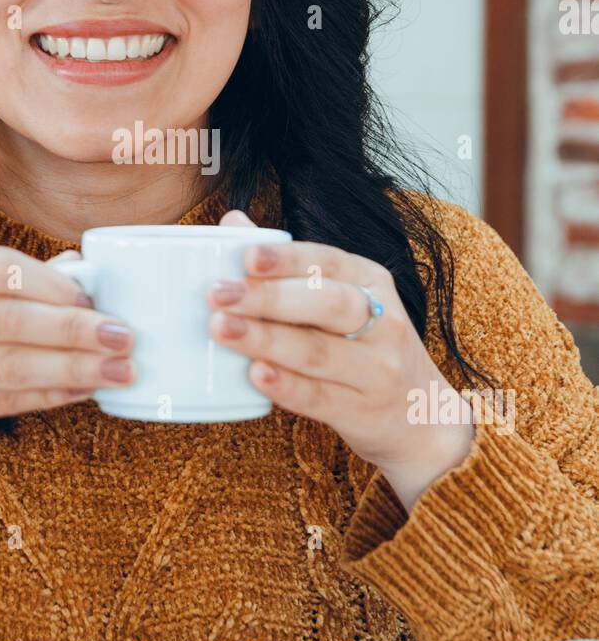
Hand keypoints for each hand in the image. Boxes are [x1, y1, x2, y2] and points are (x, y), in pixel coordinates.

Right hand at [0, 244, 135, 479]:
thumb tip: (82, 269)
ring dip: (74, 367)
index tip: (97, 300)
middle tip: (124, 336)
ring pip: (9, 364)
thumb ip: (5, 284)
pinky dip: (51, 395)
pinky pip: (2, 400)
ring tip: (118, 369)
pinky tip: (84, 390)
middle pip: (6, 317)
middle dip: (75, 329)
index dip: (51, 284)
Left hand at [207, 211, 475, 512]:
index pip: (329, 261)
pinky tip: (255, 374)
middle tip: (218, 293)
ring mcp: (378, 370)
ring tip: (220, 329)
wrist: (423, 419)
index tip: (247, 257)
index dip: (287, 259)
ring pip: (318, 351)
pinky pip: (319, 398)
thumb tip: (233, 222)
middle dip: (269, 297)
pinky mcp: (363, 412)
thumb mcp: (344, 298)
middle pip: (326, 304)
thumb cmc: (366, 347)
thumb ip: (290, 264)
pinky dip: (286, 386)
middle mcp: (383, 322)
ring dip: (265, 340)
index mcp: (372, 283)